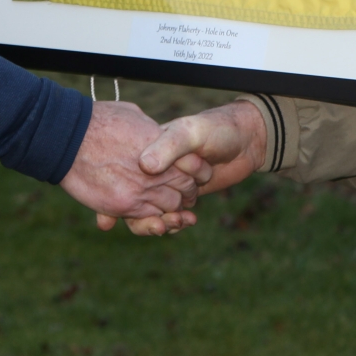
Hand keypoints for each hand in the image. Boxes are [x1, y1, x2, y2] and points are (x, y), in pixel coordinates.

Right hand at [59, 100, 199, 232]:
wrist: (68, 136)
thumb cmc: (98, 120)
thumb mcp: (133, 114)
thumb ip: (150, 129)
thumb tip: (155, 133)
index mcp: (162, 145)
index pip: (194, 165)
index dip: (194, 171)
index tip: (189, 174)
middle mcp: (157, 170)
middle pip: (185, 189)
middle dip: (185, 194)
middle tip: (180, 195)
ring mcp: (141, 190)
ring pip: (170, 208)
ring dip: (170, 210)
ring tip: (166, 208)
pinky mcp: (123, 206)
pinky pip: (146, 219)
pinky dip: (151, 220)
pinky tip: (149, 215)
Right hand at [115, 102, 268, 236]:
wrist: (247, 140)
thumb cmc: (216, 129)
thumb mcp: (191, 132)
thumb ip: (170, 146)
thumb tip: (146, 165)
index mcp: (148, 150)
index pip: (121, 178)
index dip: (114, 199)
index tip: (109, 219)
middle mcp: (153, 169)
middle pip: (131, 202)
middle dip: (140, 219)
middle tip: (158, 226)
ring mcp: (166, 184)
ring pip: (148, 212)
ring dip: (155, 225)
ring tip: (173, 225)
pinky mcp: (182, 196)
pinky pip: (167, 216)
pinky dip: (171, 224)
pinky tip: (183, 224)